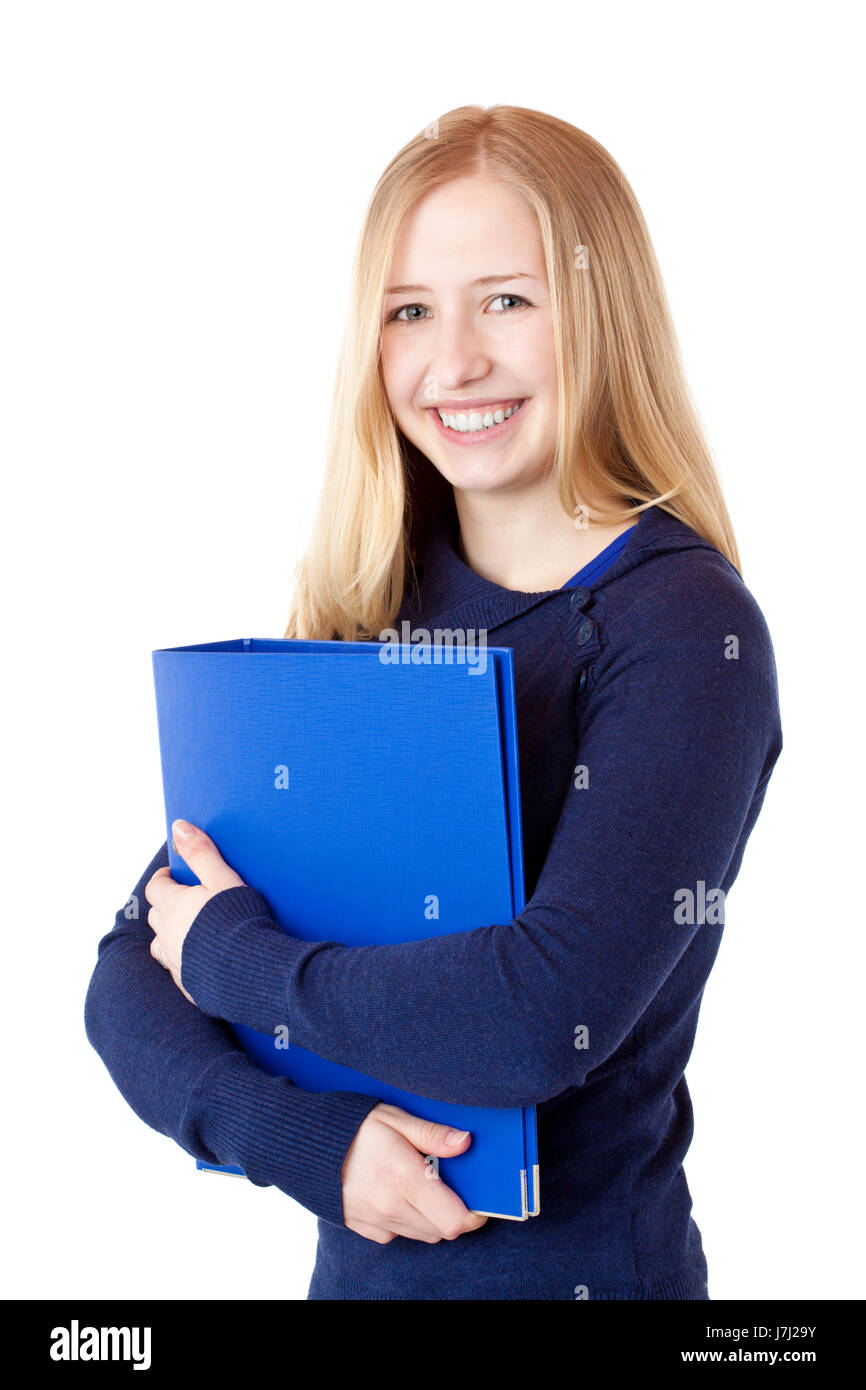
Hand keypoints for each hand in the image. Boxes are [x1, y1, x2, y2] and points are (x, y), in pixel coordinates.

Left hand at [144, 820, 244, 1001]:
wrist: (250, 969)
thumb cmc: (238, 919)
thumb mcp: (222, 878)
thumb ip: (200, 852)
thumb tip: (179, 826)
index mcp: (172, 906)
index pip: (156, 887)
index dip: (164, 879)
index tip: (174, 875)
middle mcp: (167, 934)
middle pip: (156, 915)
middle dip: (167, 905)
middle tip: (186, 899)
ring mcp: (175, 961)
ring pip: (161, 944)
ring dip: (171, 935)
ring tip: (190, 931)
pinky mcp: (187, 983)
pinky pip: (178, 969)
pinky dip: (185, 960)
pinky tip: (202, 959)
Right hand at [341, 1102, 488, 1243]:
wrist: (305, 1144)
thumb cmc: (353, 1126)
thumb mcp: (394, 1117)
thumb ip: (432, 1134)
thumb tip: (466, 1142)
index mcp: (404, 1177)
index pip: (454, 1219)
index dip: (473, 1214)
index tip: (479, 1199)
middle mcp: (391, 1206)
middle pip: (442, 1230)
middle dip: (453, 1212)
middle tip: (447, 1183)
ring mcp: (376, 1220)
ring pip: (422, 1233)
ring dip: (430, 1216)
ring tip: (419, 1184)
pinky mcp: (363, 1227)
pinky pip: (398, 1233)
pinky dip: (406, 1219)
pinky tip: (396, 1193)